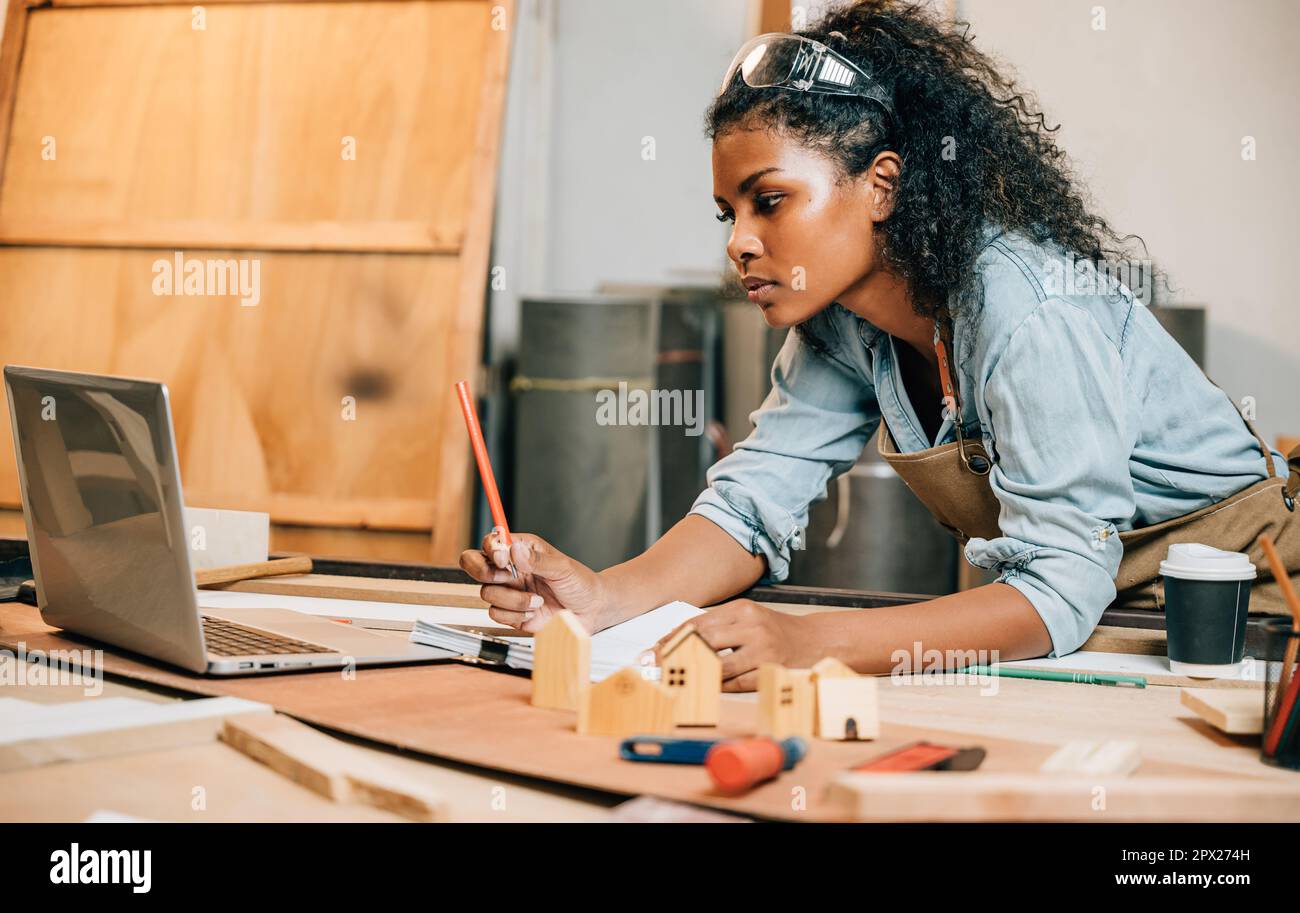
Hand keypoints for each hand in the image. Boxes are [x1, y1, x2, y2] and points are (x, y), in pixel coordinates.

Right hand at [459, 531, 609, 633]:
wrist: (591, 612)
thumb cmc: (580, 583)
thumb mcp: (562, 567)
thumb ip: (537, 559)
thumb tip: (514, 549)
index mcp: (521, 550)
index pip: (490, 542)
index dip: (491, 549)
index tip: (503, 559)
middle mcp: (510, 569)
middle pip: (473, 564)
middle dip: (484, 572)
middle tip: (506, 577)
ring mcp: (509, 591)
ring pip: (486, 593)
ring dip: (513, 599)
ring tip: (537, 601)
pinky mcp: (510, 613)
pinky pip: (495, 614)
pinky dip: (515, 615)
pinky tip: (533, 613)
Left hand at [656, 598, 821, 691]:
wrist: (816, 641)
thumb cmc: (775, 630)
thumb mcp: (749, 618)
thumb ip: (719, 627)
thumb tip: (679, 642)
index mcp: (742, 610)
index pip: (697, 624)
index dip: (672, 638)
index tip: (653, 650)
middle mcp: (751, 626)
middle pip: (703, 643)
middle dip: (676, 656)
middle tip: (657, 668)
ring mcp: (762, 650)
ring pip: (718, 666)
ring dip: (694, 675)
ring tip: (676, 681)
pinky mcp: (770, 671)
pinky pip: (736, 684)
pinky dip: (719, 687)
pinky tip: (705, 688)